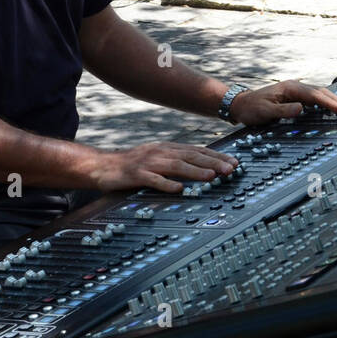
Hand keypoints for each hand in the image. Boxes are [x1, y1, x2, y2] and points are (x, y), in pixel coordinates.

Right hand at [91, 142, 238, 193]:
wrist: (102, 166)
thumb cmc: (133, 165)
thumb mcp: (158, 158)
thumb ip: (178, 160)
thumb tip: (204, 166)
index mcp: (167, 148)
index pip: (197, 150)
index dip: (217, 156)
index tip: (234, 162)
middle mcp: (160, 152)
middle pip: (191, 156)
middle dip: (213, 162)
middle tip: (231, 169)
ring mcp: (148, 162)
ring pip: (176, 166)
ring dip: (195, 171)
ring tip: (212, 177)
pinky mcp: (135, 175)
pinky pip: (152, 180)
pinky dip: (166, 184)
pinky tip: (178, 189)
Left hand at [229, 80, 336, 126]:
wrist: (241, 104)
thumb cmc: (252, 108)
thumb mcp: (266, 111)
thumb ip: (284, 111)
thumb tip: (302, 109)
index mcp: (291, 88)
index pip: (316, 95)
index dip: (331, 104)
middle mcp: (296, 87)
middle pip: (322, 93)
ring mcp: (296, 91)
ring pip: (321, 95)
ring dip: (335, 102)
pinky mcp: (296, 97)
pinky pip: (316, 99)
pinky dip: (327, 103)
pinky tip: (334, 108)